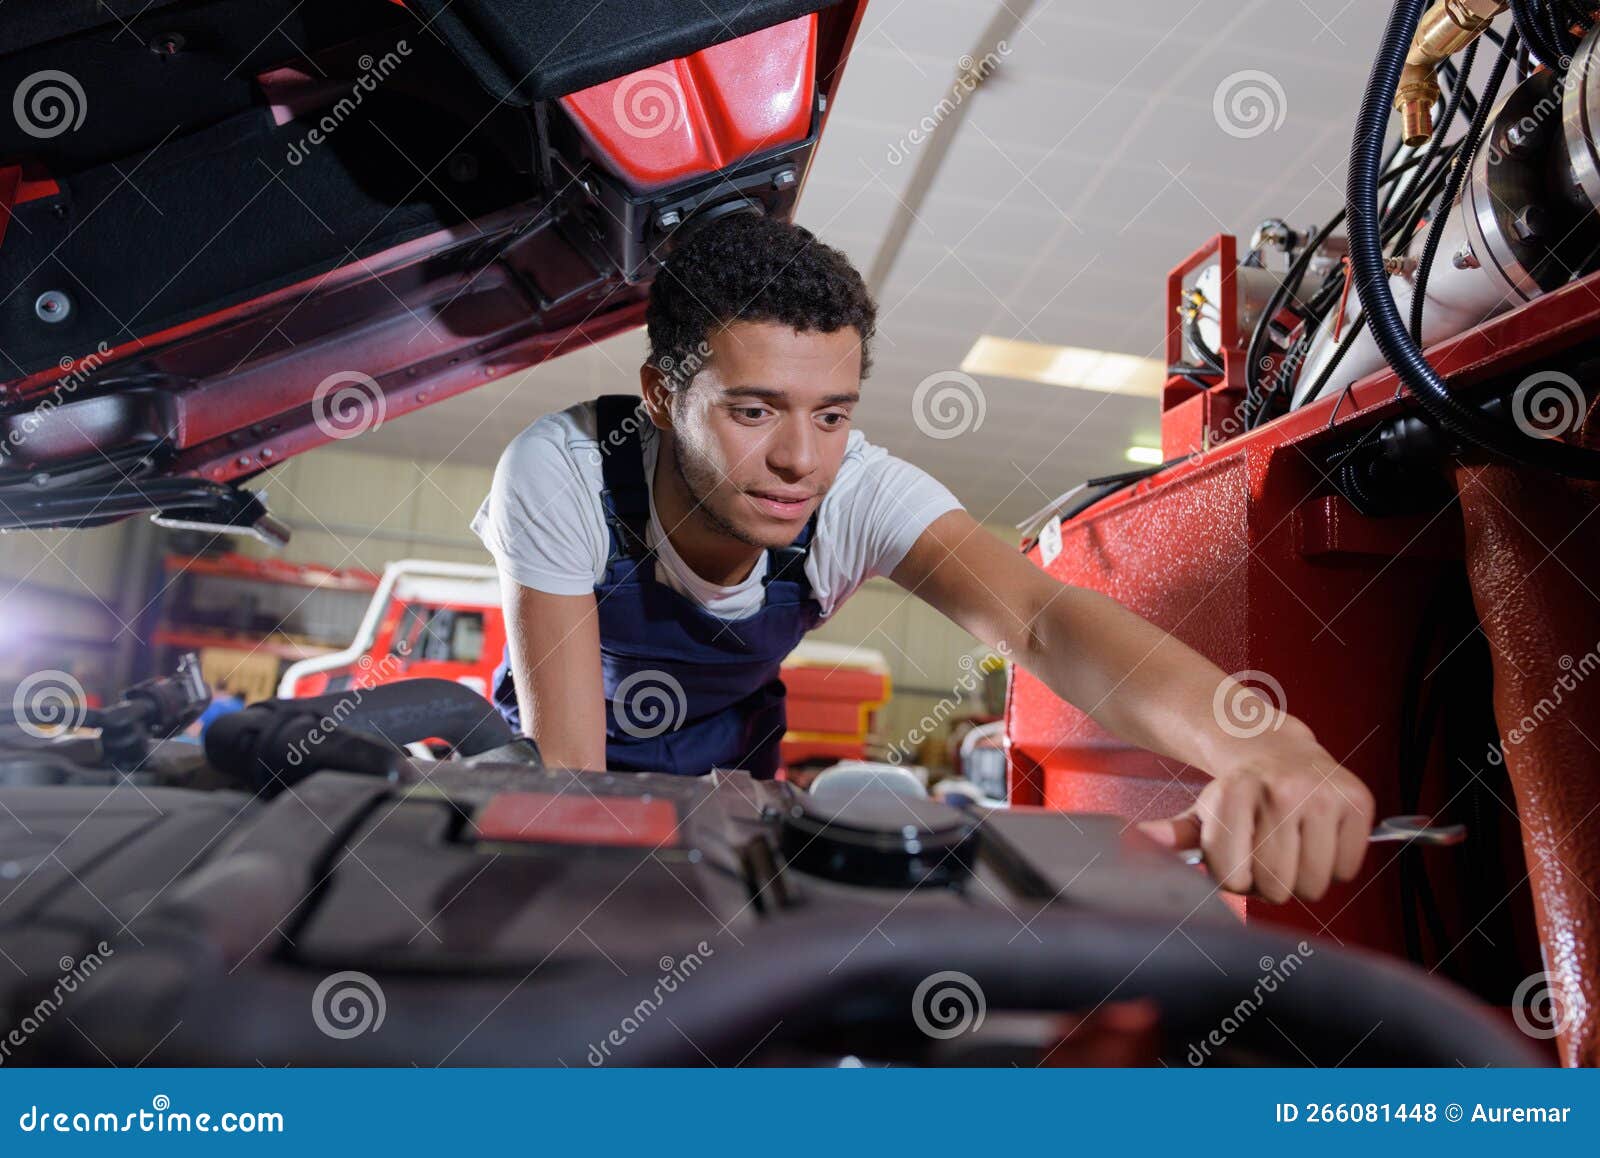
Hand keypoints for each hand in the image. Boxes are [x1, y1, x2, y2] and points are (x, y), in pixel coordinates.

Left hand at [1139, 724, 1375, 902]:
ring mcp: (1323, 794)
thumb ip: (1176, 835)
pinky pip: (1347, 869)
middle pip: (1276, 888)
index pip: (1234, 879)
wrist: (1281, 751)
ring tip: (1290, 849)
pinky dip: (1333, 866)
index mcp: (1235, 792)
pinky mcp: (1357, 801)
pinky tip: (1317, 839)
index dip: (1233, 880)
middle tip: (1266, 858)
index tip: (1234, 860)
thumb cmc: (1238, 793)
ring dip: (1302, 879)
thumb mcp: (1204, 811)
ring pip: (1313, 884)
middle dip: (1269, 885)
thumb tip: (1143, 840)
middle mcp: (1282, 790)